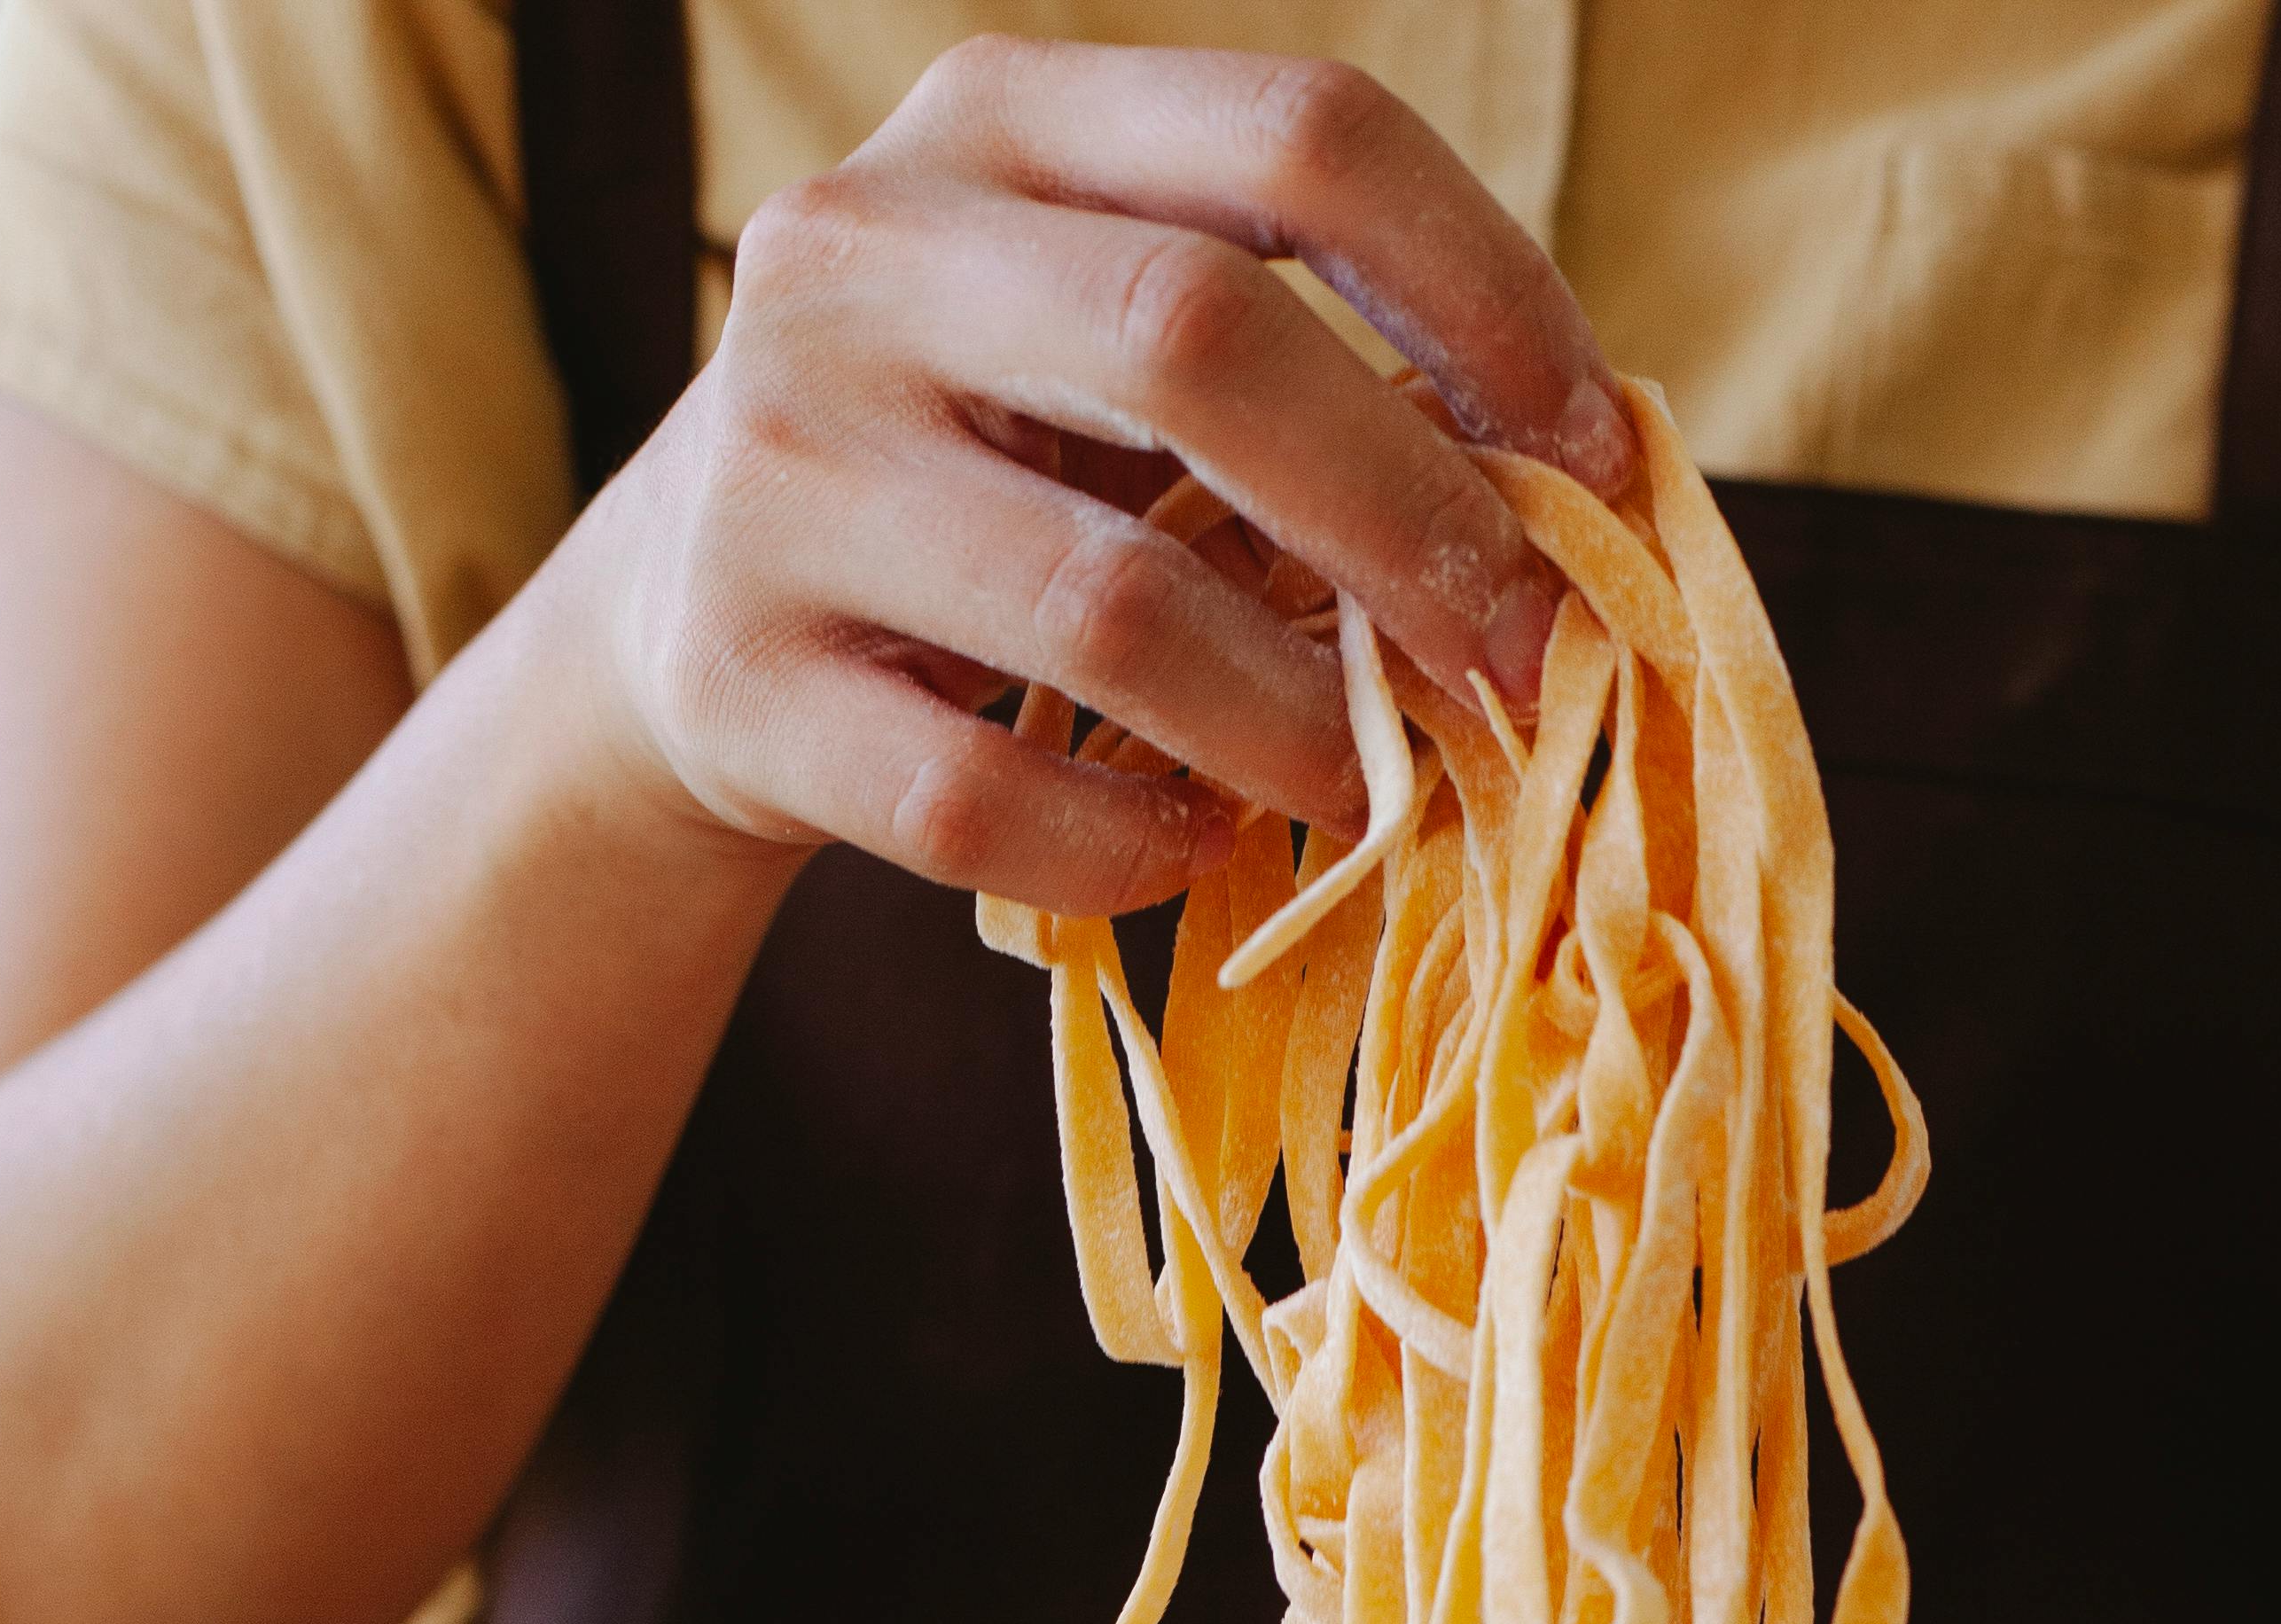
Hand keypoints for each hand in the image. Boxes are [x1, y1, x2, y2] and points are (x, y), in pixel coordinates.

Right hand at [576, 41, 1635, 915]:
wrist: (681, 615)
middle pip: (1201, 343)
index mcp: (1001, 123)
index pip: (1300, 135)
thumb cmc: (981, 475)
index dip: (1487, 295)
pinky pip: (979, 799)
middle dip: (1407, 523)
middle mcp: (866, 253)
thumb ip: (1300, 372)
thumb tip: (1575, 515)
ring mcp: (779, 464)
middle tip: (1520, 661)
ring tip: (1364, 785)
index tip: (1599, 462)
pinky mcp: (739, 679)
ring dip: (1286, 721)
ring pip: (1104, 602)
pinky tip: (1188, 842)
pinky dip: (1124, 844)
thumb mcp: (1104, 350)